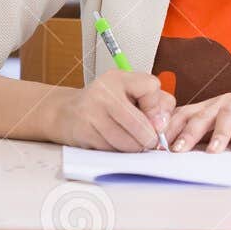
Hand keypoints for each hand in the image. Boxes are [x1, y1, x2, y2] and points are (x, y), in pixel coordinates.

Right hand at [52, 70, 173, 151]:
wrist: (67, 112)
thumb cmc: (104, 104)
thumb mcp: (129, 93)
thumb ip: (155, 103)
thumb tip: (162, 125)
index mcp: (119, 78)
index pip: (151, 87)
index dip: (156, 107)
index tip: (151, 116)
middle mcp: (105, 91)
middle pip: (142, 125)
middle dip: (148, 138)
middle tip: (147, 140)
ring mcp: (93, 111)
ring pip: (129, 143)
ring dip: (133, 148)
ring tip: (128, 140)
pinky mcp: (85, 131)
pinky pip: (113, 150)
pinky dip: (117, 151)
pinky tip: (111, 141)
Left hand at [165, 83, 230, 151]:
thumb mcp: (222, 125)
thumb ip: (202, 135)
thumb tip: (175, 152)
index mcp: (208, 106)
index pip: (183, 115)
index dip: (169, 129)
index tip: (157, 146)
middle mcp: (222, 102)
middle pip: (201, 115)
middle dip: (187, 132)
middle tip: (177, 150)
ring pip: (226, 115)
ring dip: (218, 134)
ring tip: (212, 152)